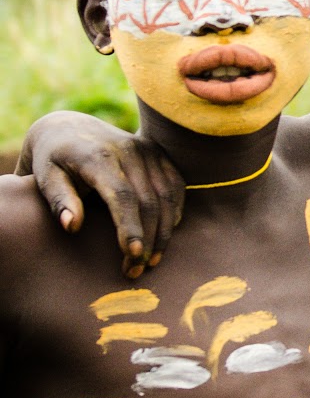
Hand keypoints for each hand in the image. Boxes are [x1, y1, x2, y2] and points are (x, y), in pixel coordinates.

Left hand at [18, 111, 183, 276]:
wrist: (72, 128)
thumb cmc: (54, 160)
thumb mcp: (45, 176)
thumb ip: (58, 200)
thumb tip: (72, 226)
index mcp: (99, 155)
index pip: (122, 195)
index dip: (131, 226)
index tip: (132, 254)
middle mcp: (130, 149)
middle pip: (149, 200)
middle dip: (147, 239)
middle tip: (136, 270)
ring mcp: (149, 150)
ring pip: (168, 197)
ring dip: (164, 232)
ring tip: (151, 261)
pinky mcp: (161, 155)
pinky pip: (176, 188)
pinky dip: (174, 214)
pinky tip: (164, 236)